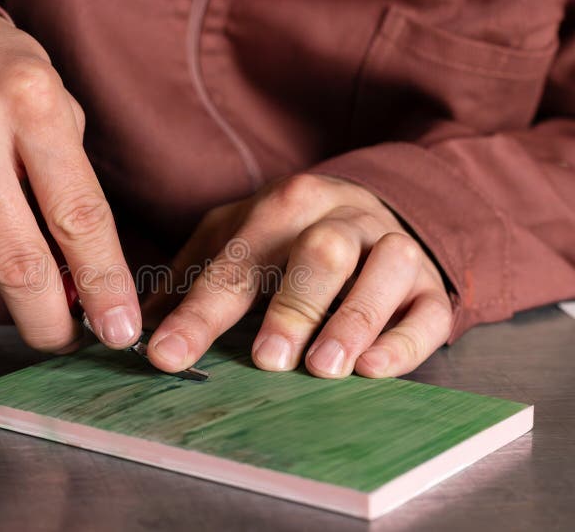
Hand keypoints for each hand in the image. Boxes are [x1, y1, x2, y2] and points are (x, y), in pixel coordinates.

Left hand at [144, 174, 452, 377]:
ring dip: (353, 320)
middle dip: (293, 306)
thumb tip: (145, 322)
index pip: (236, 265)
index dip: (199, 314)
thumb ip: (193, 273)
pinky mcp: (429, 284)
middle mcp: (340, 220)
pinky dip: (405, 342)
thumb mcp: (236, 236)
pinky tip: (374, 368)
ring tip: (324, 367)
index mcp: (283, 207)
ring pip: (383, 273)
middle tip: (269, 359)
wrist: (371, 205)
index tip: (167, 356)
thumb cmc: (290, 232)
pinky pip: (428, 310)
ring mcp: (391, 248)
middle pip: (321, 254)